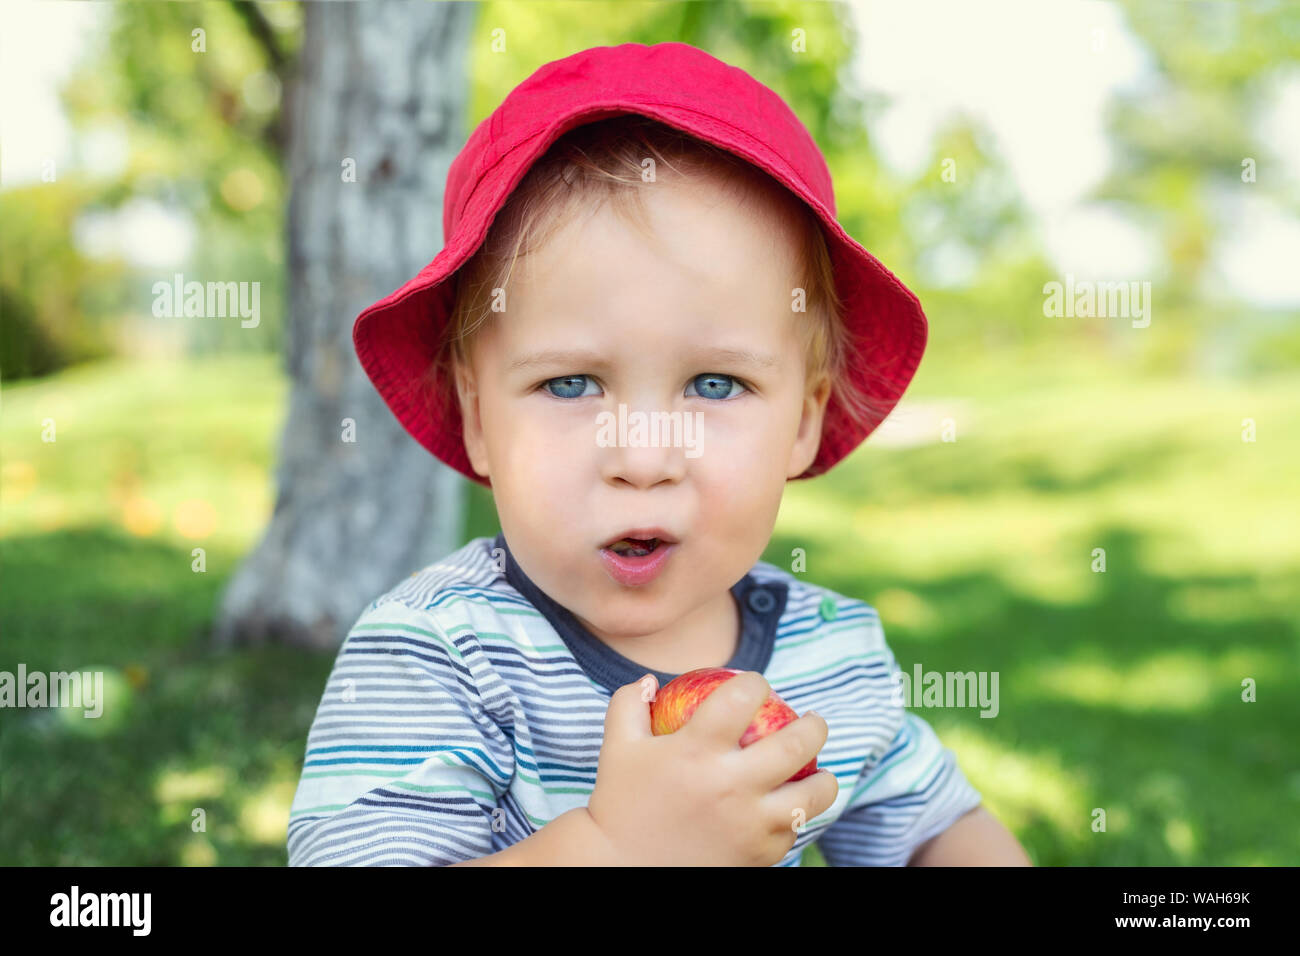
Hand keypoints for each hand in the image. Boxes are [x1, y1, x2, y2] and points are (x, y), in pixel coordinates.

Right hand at [585, 671, 838, 865]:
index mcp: (696, 750)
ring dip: (823, 779)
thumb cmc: (619, 804)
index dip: (754, 682)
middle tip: (812, 720)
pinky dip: (795, 818)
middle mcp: (730, 784)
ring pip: (812, 795)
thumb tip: (652, 679)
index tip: (756, 685)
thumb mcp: (617, 747)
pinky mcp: (758, 855)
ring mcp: (749, 823)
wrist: (622, 868)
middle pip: (795, 743)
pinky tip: (791, 809)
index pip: (741, 697)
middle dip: (813, 725)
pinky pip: (792, 831)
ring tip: (821, 772)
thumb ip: (630, 704)